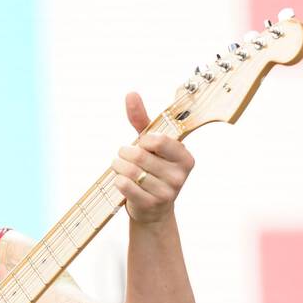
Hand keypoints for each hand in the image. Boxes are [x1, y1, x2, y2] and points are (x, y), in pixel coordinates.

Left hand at [110, 91, 194, 224]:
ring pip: (130, 171)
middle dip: (124, 153)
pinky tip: (121, 180)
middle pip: (139, 156)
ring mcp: (166, 193)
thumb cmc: (152, 170)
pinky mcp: (150, 205)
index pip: (158, 141)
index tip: (142, 145)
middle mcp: (179, 176)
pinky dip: (117, 180)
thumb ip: (142, 120)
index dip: (143, 140)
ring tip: (119, 166)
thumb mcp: (151, 145)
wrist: (152, 209)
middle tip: (123, 155)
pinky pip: (125, 185)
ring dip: (118, 166)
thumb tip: (131, 93)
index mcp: (185, 158)